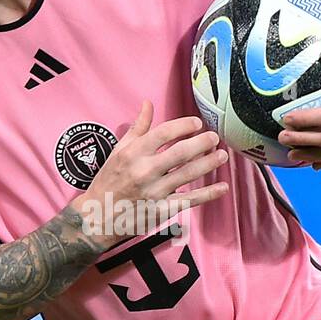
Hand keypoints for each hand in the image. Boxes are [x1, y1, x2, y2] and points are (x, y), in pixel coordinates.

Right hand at [73, 100, 229, 249]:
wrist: (98, 215)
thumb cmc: (109, 180)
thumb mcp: (119, 150)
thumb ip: (138, 127)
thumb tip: (148, 104)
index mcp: (133, 153)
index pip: (163, 133)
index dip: (184, 126)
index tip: (196, 123)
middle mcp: (144, 170)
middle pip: (180, 153)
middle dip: (201, 143)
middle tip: (214, 137)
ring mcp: (154, 191)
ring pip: (188, 174)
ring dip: (208, 164)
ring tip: (222, 155)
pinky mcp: (162, 209)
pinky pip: (190, 200)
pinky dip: (209, 194)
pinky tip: (222, 187)